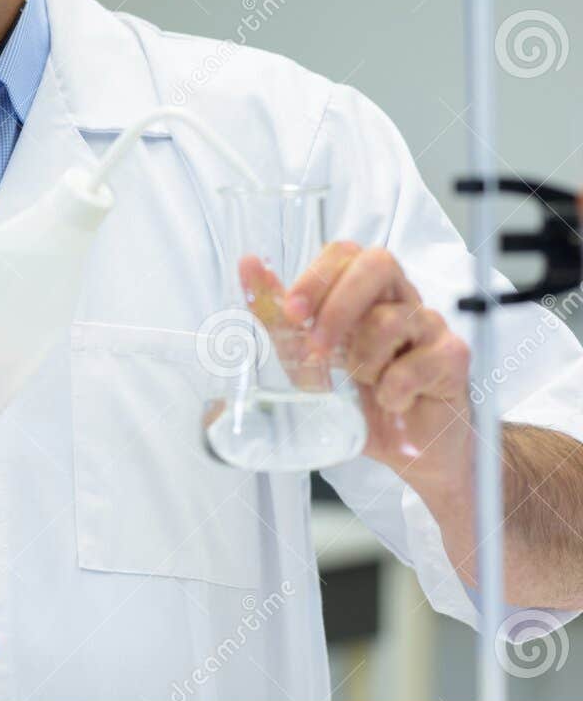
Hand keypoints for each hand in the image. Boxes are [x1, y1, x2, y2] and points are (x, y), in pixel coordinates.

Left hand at [280, 243, 472, 486]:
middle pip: (378, 262)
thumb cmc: (359, 396)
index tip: (291, 311)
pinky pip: (414, 365)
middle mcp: (399, 299)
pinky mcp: (453, 357)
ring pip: (389, 320)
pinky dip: (391, 391)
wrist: (407, 448)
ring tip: (365, 383)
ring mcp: (430, 326)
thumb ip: (278, 316)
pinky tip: (391, 402)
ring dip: (363, 360)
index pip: (344, 252)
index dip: (316, 276)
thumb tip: (247, 265)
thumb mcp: (305, 357)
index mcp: (363, 293)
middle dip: (338, 305)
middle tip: (318, 346)